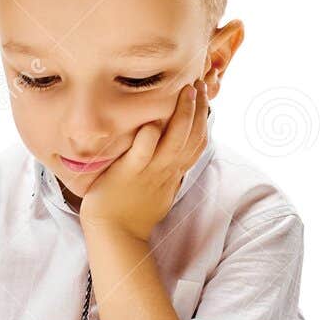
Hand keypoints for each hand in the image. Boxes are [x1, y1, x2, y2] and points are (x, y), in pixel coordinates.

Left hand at [78, 75, 209, 240]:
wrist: (114, 235)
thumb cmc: (132, 215)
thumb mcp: (159, 193)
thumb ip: (167, 173)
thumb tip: (174, 161)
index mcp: (173, 174)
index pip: (198, 144)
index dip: (204, 121)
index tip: (204, 99)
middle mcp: (166, 171)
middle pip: (192, 137)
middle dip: (198, 109)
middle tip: (198, 85)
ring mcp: (149, 171)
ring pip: (174, 141)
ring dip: (182, 115)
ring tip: (185, 91)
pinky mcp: (129, 172)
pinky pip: (143, 152)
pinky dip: (149, 136)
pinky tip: (153, 120)